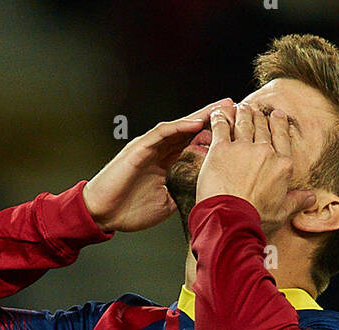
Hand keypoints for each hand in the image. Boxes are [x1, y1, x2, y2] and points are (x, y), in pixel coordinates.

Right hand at [83, 101, 231, 232]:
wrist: (103, 213)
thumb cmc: (128, 210)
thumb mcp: (165, 205)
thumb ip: (181, 192)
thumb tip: (203, 194)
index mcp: (166, 162)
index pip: (194, 143)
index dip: (214, 135)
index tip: (236, 130)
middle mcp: (159, 150)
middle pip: (190, 128)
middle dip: (212, 118)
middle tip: (234, 106)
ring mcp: (149, 147)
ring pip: (179, 126)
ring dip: (200, 116)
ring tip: (220, 108)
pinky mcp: (138, 148)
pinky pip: (162, 134)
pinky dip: (179, 126)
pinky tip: (196, 121)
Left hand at [195, 105, 316, 235]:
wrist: (232, 219)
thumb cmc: (256, 219)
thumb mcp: (281, 212)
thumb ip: (296, 202)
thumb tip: (312, 198)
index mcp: (282, 165)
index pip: (282, 138)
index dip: (278, 124)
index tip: (276, 115)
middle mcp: (265, 152)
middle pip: (261, 128)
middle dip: (258, 117)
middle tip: (254, 110)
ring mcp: (243, 148)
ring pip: (244, 123)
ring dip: (242, 113)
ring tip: (241, 108)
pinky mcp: (221, 149)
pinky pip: (221, 127)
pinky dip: (220, 118)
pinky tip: (219, 113)